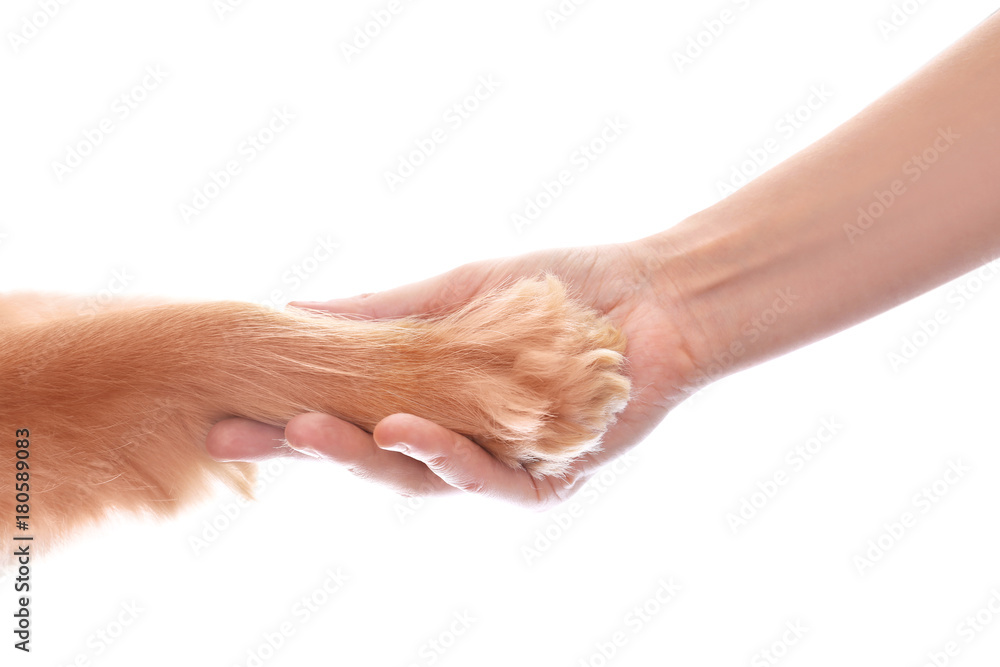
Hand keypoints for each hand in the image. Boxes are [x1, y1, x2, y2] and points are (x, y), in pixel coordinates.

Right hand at [205, 238, 704, 508]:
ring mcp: (500, 464)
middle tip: (236, 434)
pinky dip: (446, 456)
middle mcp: (459, 440)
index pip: (350, 414)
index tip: (221, 412)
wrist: (655, 296)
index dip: (288, 417)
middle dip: (306, 446)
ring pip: (421, 476)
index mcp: (434, 400)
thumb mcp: (458, 293)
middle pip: (372, 456)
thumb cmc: (559, 290)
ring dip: (365, 454)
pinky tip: (402, 431)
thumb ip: (383, 312)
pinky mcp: (546, 480)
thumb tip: (295, 308)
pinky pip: (488, 481)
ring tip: (306, 431)